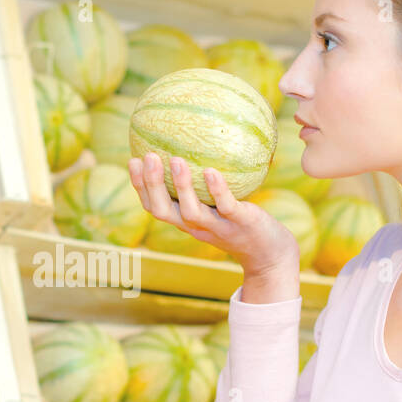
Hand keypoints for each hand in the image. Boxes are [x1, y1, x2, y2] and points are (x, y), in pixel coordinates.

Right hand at [128, 152, 298, 291]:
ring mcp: (217, 227)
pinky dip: (217, 190)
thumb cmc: (241, 223)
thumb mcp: (217, 206)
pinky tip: (210, 171)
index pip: (154, 206)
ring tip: (176, 160)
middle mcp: (196, 226)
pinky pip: (226, 207)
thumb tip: (196, 148)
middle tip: (148, 156)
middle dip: (151, 185)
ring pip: (191, 212)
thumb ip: (204, 187)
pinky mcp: (240, 223)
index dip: (140, 186)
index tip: (132, 160)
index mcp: (186, 221)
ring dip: (181, 186)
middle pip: (163, 211)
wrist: (269, 253)